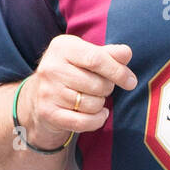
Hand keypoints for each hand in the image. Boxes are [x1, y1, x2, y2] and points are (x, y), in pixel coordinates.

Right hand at [18, 36, 135, 148]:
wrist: (38, 95)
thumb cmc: (73, 71)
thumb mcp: (88, 55)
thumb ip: (110, 54)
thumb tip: (126, 54)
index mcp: (62, 47)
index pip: (96, 59)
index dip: (118, 72)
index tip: (131, 82)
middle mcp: (51, 68)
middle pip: (98, 84)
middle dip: (108, 88)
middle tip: (101, 87)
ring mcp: (47, 91)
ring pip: (92, 104)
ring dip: (100, 104)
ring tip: (92, 98)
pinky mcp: (47, 113)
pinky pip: (84, 122)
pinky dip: (97, 120)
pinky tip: (98, 114)